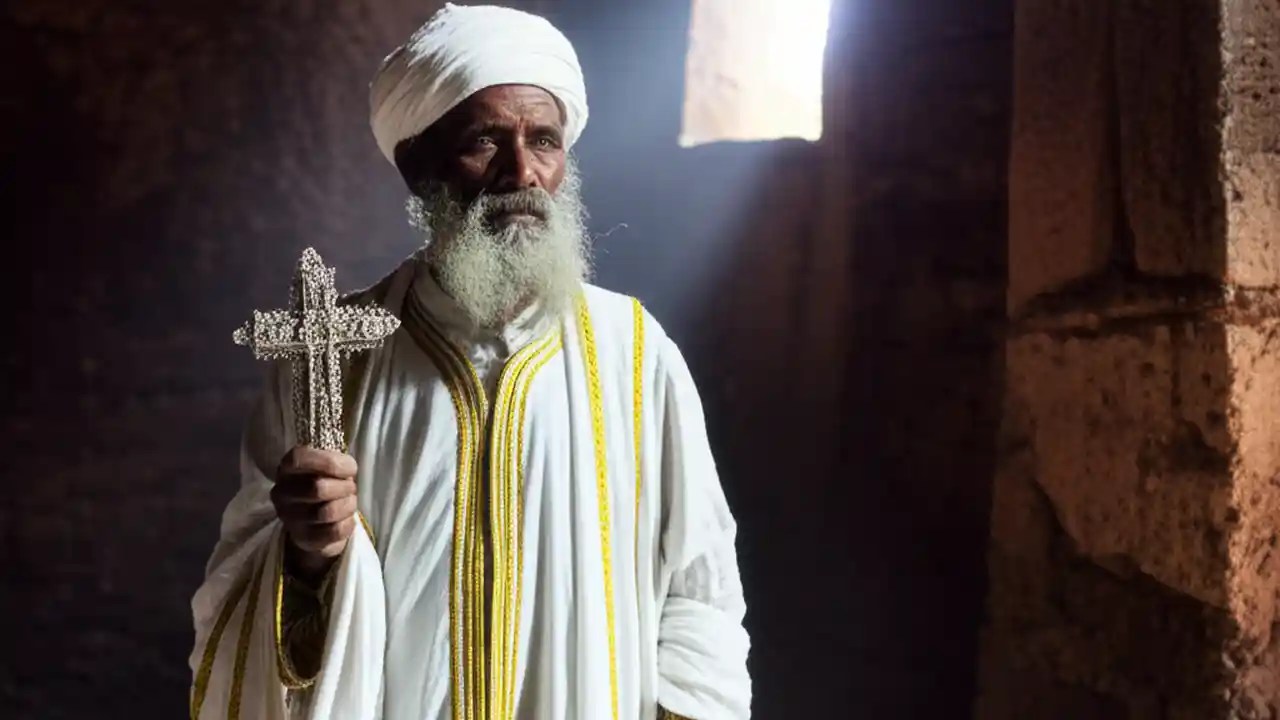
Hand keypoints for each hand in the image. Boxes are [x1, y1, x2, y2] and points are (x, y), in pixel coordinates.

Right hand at [272, 445, 358, 579]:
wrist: (318, 521)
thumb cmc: (326, 483)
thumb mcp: (328, 466)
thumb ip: (335, 461)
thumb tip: (348, 468)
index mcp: (286, 469)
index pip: (298, 458)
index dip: (328, 462)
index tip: (350, 469)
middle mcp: (281, 493)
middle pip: (317, 488)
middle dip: (344, 487)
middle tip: (351, 487)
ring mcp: (289, 518)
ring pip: (328, 511)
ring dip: (348, 505)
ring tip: (349, 502)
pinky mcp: (304, 539)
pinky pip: (335, 531)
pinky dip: (348, 523)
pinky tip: (346, 518)